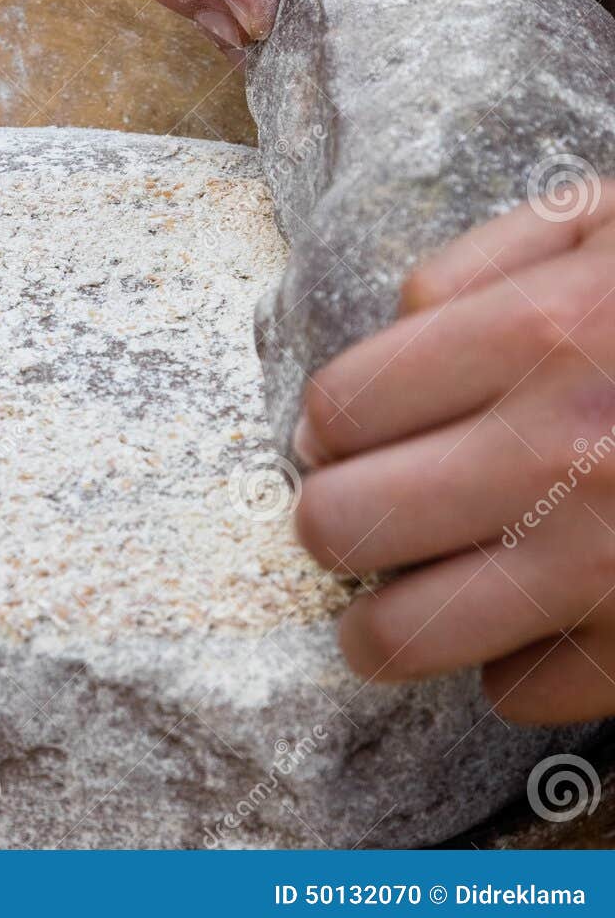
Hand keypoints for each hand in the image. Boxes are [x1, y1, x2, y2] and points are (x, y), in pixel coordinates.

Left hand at [292, 192, 614, 723]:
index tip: (344, 436)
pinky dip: (513, 664)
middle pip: (340, 526)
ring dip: (383, 620)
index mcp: (542, 338)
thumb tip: (380, 352)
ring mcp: (611, 567)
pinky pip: (521, 694)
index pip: (336, 413)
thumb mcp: (612, 223)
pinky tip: (541, 616)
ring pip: (402, 636)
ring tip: (403, 595)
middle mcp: (565, 460)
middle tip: (363, 512)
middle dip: (336, 519)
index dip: (330, 428)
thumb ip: (480, 268)